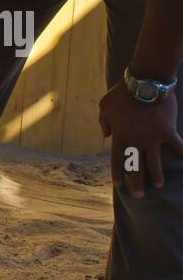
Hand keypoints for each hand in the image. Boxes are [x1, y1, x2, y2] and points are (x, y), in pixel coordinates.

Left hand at [99, 82, 182, 197]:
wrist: (146, 83)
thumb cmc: (122, 93)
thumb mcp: (104, 106)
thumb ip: (104, 122)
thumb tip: (107, 136)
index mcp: (120, 136)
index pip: (117, 160)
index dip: (118, 173)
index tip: (118, 185)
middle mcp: (135, 141)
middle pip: (135, 166)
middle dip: (137, 182)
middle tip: (139, 196)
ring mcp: (153, 138)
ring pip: (155, 161)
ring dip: (157, 175)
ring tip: (159, 186)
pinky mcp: (168, 131)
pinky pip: (177, 146)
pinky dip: (181, 153)